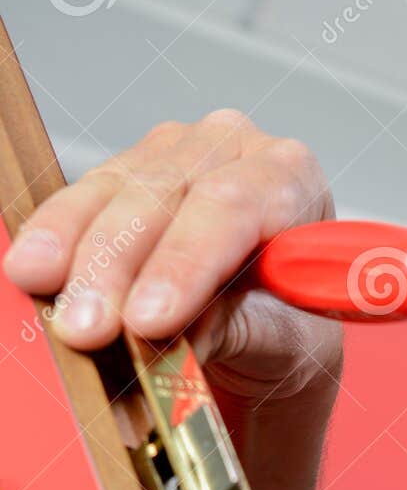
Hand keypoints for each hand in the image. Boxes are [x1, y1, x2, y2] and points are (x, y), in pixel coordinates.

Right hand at [3, 109, 341, 399]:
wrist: (271, 332)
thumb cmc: (286, 329)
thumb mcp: (277, 340)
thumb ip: (230, 329)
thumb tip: (170, 340)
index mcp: (290, 179)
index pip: (232, 207)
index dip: (184, 262)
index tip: (149, 319)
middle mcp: (232, 149)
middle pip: (163, 195)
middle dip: (115, 264)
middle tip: (86, 326)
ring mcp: (175, 153)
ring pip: (114, 190)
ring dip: (72, 247)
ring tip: (41, 290)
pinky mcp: (127, 173)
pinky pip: (83, 199)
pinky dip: (55, 238)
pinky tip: (34, 267)